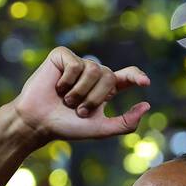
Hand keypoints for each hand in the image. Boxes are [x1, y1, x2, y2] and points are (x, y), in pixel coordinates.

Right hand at [10, 46, 149, 144]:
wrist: (38, 122)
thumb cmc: (67, 126)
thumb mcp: (100, 129)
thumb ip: (125, 123)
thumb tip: (147, 106)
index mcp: (105, 89)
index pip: (127, 76)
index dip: (136, 76)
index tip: (145, 83)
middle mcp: (93, 73)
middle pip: (109, 76)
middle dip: (95, 97)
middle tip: (79, 110)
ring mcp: (78, 63)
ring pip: (93, 69)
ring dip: (80, 91)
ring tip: (66, 101)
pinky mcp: (62, 56)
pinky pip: (74, 64)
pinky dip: (67, 81)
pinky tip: (57, 87)